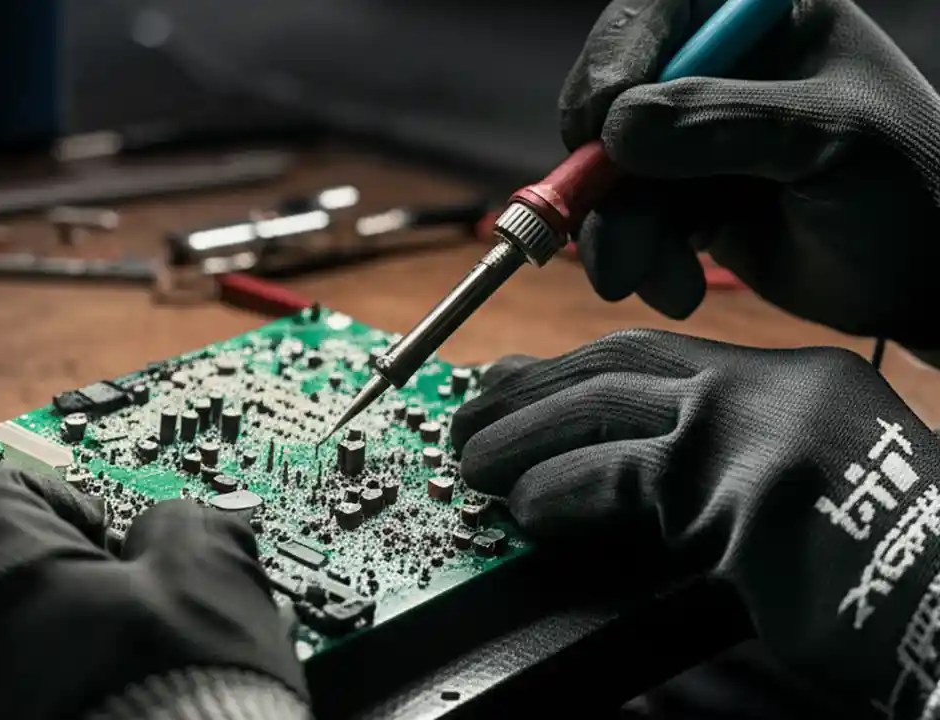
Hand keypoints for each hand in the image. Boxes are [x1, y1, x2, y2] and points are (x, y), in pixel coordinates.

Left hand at [0, 465, 306, 719]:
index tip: (103, 516)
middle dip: (87, 572)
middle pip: (15, 572)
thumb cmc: (183, 692)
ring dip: (93, 630)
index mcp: (8, 579)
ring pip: (33, 636)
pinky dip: (88, 680)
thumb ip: (184, 524)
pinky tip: (149, 693)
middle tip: (157, 594)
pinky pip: (42, 688)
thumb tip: (176, 528)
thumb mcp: (212, 575)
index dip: (47, 490)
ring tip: (166, 653)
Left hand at [451, 330, 939, 713]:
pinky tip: (530, 509)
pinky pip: (623, 477)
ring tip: (476, 465)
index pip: (653, 356)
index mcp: (793, 384)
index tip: (510, 387)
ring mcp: (765, 430)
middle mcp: (779, 388)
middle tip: (470, 419)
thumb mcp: (780, 500)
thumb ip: (698, 470)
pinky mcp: (749, 491)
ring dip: (525, 436)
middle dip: (530, 389)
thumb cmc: (869, 577)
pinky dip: (562, 490)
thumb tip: (586, 467)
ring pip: (607, 405)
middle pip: (619, 363)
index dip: (567, 372)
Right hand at [560, 0, 939, 347]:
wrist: (920, 284)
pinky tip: (679, 288)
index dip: (615, 60)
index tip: (596, 123)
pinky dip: (639, 258)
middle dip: (606, 173)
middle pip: (611, 97)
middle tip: (606, 224)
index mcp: (759, 18)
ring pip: (609, 172)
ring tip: (666, 283)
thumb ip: (723, 123)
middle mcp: (717, 68)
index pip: (658, 13)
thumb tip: (616, 131)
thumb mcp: (827, 138)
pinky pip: (624, 219)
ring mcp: (693, 137)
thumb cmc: (907, 191)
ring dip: (622, 232)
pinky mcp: (680, 197)